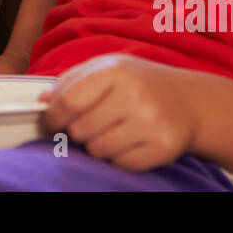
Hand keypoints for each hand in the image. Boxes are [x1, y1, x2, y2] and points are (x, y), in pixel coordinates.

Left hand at [38, 53, 199, 171]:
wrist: (190, 102)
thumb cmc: (140, 83)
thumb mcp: (107, 68)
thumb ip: (71, 80)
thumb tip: (43, 101)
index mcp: (115, 71)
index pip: (69, 101)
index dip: (53, 116)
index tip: (51, 122)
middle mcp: (134, 95)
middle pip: (80, 130)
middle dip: (77, 132)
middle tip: (89, 125)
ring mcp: (150, 123)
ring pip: (97, 150)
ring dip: (97, 146)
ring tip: (111, 132)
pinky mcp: (163, 147)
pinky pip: (121, 164)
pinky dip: (118, 158)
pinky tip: (129, 142)